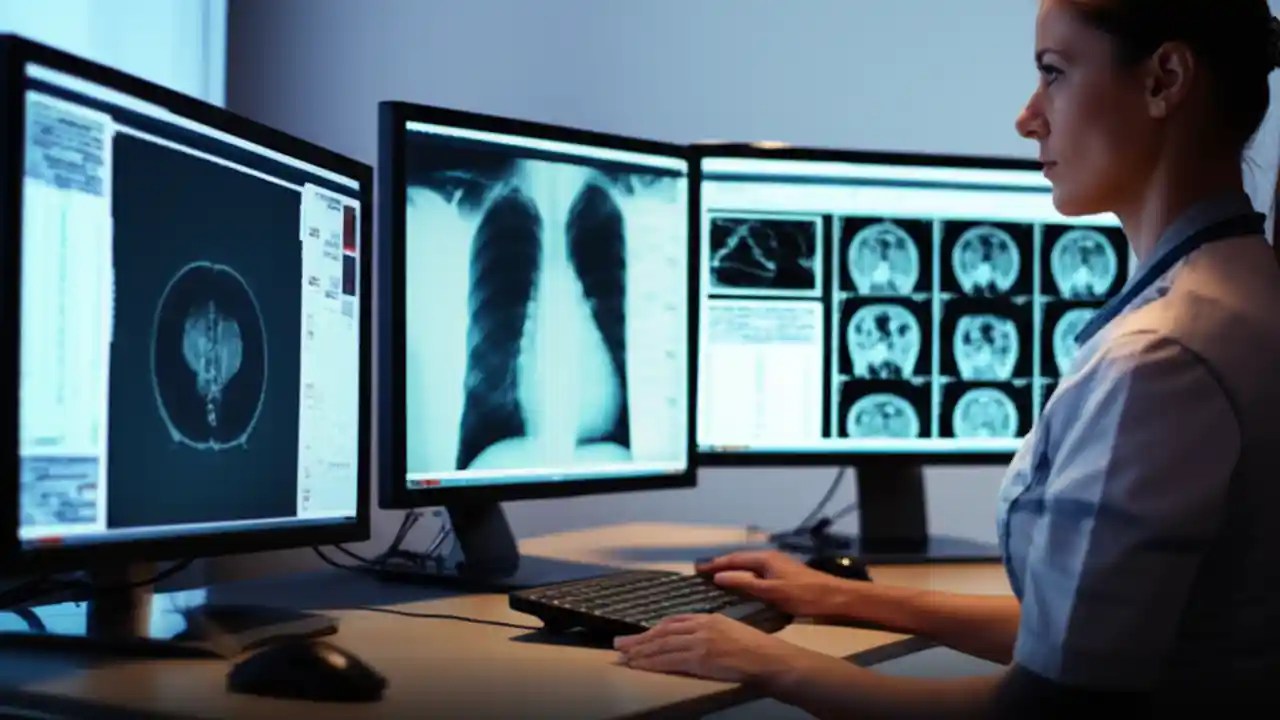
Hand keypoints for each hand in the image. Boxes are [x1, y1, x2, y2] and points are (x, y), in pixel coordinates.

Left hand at [614, 613, 815, 683]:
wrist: (770, 659)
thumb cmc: (757, 649)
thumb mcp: (732, 630)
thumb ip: (712, 632)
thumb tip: (695, 641)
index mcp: (709, 618)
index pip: (674, 621)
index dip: (655, 629)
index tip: (642, 635)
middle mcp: (701, 626)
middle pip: (663, 631)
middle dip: (640, 639)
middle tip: (620, 644)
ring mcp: (700, 642)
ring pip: (662, 645)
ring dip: (641, 651)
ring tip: (624, 656)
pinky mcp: (700, 658)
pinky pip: (670, 660)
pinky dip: (652, 663)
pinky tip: (640, 665)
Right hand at [695, 550, 856, 618]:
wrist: (833, 597)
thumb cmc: (803, 595)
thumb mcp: (771, 592)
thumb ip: (745, 583)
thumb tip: (719, 576)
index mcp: (764, 559)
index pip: (734, 559)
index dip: (715, 564)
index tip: (697, 568)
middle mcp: (769, 558)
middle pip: (739, 560)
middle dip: (721, 565)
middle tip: (702, 572)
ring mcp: (776, 565)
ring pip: (748, 565)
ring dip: (732, 570)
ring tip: (716, 578)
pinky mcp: (782, 574)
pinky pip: (755, 572)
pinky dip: (743, 576)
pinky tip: (740, 584)